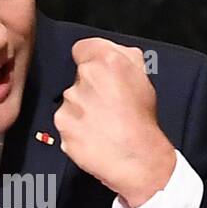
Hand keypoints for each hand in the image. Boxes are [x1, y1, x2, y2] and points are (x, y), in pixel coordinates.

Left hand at [53, 37, 176, 207]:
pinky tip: (93, 134)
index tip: (97, 72)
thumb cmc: (142, 122)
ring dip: (82, 109)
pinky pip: (65, 122)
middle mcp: (86, 78)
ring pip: (70, 101)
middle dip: (89, 88)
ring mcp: (72, 102)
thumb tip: (112, 51)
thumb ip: (125, 57)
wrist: (137, 159)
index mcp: (108, 61)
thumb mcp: (144, 79)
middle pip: (77, 77)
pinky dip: (76, 128)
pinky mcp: (62, 124)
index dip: (90, 60)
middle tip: (108, 105)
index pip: (82, 48)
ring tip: (103, 123)